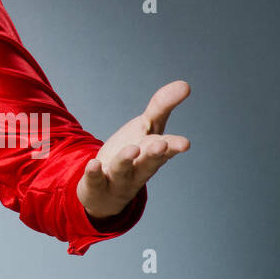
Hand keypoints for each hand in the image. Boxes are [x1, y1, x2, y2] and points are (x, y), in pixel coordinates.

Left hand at [77, 80, 189, 219]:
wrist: (107, 194)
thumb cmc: (134, 155)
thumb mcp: (147, 128)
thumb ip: (162, 106)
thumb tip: (186, 84)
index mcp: (152, 153)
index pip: (165, 148)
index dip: (174, 145)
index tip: (185, 143)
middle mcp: (138, 167)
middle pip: (148, 161)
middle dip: (155, 152)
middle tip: (162, 144)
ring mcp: (117, 177)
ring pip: (123, 169)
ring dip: (126, 159)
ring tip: (132, 149)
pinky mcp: (96, 184)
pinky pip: (95, 179)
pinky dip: (94, 172)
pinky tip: (94, 163)